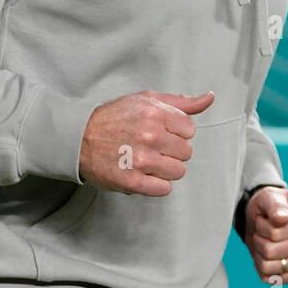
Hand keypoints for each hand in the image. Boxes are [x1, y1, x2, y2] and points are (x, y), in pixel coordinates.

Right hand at [77, 91, 214, 195]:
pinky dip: (155, 184)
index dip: (176, 132)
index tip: (160, 132)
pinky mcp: (133, 182)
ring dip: (164, 168)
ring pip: (177, 172)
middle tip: (150, 146)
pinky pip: (164, 189)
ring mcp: (142, 160)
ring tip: (145, 160)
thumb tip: (209, 98)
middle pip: (186, 152)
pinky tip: (142, 173)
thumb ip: (181, 102)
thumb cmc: (114, 117)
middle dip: (171, 150)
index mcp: (155, 113)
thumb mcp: (146, 100)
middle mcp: (150, 135)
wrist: (78, 139)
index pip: (189, 130)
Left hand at [244, 187, 287, 284]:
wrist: (270, 218)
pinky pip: (270, 279)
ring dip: (259, 253)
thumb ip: (275, 205)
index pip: (274, 233)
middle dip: (259, 240)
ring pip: (268, 267)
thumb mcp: (270, 197)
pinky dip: (262, 267)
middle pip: (270, 252)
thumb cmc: (270, 205)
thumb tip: (283, 219)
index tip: (266, 218)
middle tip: (262, 231)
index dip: (261, 226)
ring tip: (266, 241)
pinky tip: (269, 255)